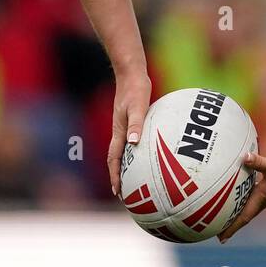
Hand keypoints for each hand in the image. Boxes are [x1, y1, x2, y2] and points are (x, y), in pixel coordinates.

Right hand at [109, 68, 151, 195]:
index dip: (115, 176)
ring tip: (136, 180)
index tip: (118, 191)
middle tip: (126, 193)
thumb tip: (134, 143)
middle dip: (119, 177)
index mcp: (119, 132)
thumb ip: (136, 124)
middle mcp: (121, 132)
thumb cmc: (135, 89)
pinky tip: (151, 154)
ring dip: (127, 166)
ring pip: (125, 152)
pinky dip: (138, 151)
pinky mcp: (133, 122)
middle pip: (117, 160)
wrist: (131, 73)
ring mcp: (126, 127)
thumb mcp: (138, 106)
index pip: (114, 160)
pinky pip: (135, 141)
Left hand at [217, 152, 265, 243]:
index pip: (243, 216)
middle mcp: (264, 200)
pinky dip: (245, 196)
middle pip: (243, 214)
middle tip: (216, 228)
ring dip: (237, 210)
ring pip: (248, 206)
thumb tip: (243, 157)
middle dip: (230, 222)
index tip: (221, 239)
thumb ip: (258, 162)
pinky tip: (241, 190)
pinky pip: (254, 196)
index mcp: (261, 198)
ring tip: (225, 212)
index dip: (231, 227)